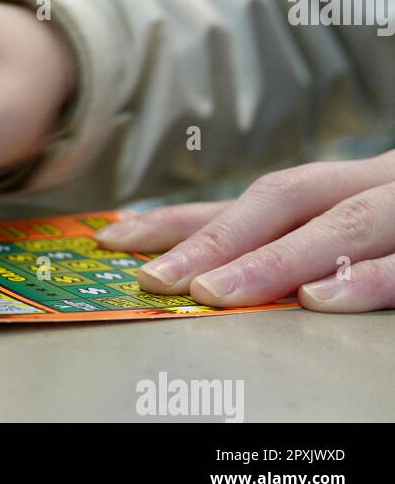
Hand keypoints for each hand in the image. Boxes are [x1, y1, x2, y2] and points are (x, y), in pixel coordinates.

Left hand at [94, 151, 394, 312]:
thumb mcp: (359, 216)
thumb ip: (299, 236)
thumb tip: (209, 265)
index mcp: (348, 185)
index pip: (252, 199)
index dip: (184, 218)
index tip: (115, 240)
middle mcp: (379, 185)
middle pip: (286, 200)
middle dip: (212, 237)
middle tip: (149, 276)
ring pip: (345, 224)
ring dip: (274, 258)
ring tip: (215, 293)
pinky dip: (370, 278)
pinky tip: (321, 298)